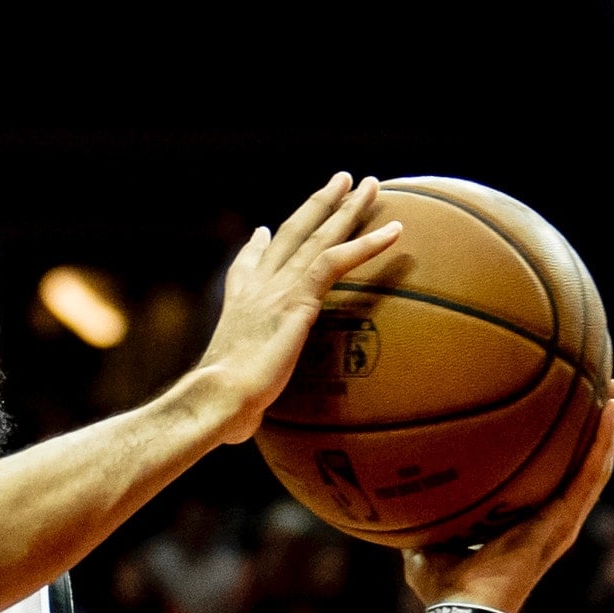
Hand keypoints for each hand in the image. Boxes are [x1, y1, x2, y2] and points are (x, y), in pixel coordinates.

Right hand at [197, 173, 402, 442]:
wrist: (217, 397)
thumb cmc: (220, 412)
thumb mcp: (231, 397)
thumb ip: (241, 400)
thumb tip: (236, 429)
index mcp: (238, 309)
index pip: (248, 268)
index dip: (257, 248)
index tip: (264, 233)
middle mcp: (255, 289)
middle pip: (289, 236)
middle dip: (314, 207)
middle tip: (336, 183)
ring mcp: (276, 289)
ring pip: (317, 236)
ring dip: (345, 208)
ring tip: (367, 184)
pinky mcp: (298, 297)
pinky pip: (338, 260)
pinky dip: (368, 243)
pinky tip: (397, 228)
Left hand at [406, 381, 613, 612]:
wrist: (461, 606)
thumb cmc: (443, 587)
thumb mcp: (427, 545)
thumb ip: (423, 520)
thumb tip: (399, 500)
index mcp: (524, 524)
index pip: (548, 480)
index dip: (556, 451)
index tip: (557, 417)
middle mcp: (550, 520)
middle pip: (579, 466)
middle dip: (590, 429)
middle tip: (598, 389)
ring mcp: (562, 520)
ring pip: (595, 465)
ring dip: (606, 428)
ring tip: (612, 388)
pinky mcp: (565, 519)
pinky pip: (591, 473)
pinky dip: (603, 440)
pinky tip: (609, 409)